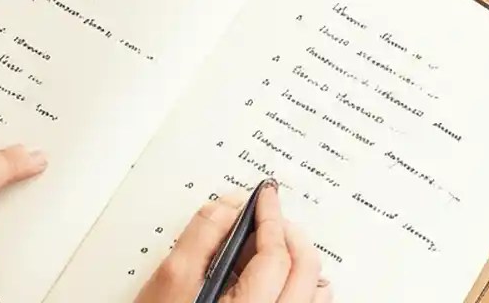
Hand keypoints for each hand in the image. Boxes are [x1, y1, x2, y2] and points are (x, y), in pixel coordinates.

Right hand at [135, 183, 331, 302]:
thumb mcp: (173, 277)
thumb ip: (204, 233)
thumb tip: (233, 205)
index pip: (276, 255)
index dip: (271, 218)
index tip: (266, 197)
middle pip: (306, 270)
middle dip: (289, 234)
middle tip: (269, 215)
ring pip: (315, 291)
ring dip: (299, 260)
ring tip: (272, 244)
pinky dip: (298, 283)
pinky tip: (274, 275)